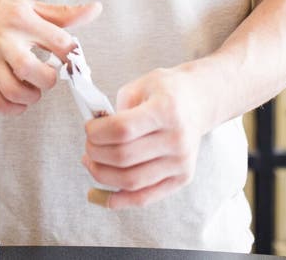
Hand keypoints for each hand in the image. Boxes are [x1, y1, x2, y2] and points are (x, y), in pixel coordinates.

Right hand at [0, 0, 101, 115]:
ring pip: (15, 91)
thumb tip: (95, 10)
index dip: (71, 56)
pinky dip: (15, 107)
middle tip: (48, 76)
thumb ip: (65, 14)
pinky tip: (20, 97)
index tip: (68, 60)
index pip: (58, 42)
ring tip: (33, 87)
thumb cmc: (1, 12)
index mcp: (22, 19)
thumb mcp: (32, 7)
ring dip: (32, 96)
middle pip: (33, 70)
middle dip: (48, 80)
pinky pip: (0, 104)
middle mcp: (4, 40)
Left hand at [83, 66, 204, 208]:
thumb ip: (117, 108)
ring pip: (131, 181)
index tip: (88, 128)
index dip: (97, 132)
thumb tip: (95, 134)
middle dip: (95, 152)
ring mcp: (181, 162)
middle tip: (88, 145)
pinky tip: (101, 195)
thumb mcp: (140, 85)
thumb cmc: (166, 91)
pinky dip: (120, 200)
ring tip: (91, 162)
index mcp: (165, 110)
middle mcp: (176, 139)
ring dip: (102, 175)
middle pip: (124, 157)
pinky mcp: (181, 178)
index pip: (123, 129)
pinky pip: (145, 197)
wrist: (198, 101)